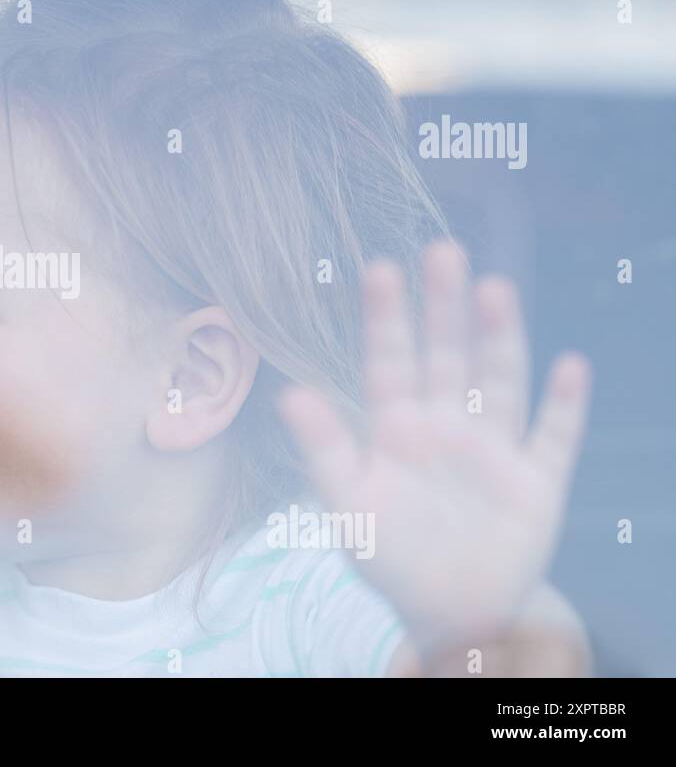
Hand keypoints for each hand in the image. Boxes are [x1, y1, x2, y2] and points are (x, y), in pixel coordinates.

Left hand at [278, 240, 591, 649]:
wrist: (449, 610)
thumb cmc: (390, 551)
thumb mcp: (347, 502)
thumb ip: (324, 447)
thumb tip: (290, 393)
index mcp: (396, 426)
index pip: (389, 361)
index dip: (386, 317)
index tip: (379, 268)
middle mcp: (446, 424)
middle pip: (446, 354)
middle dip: (444, 306)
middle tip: (443, 251)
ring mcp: (493, 448)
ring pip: (497, 381)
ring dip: (499, 338)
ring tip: (495, 289)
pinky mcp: (537, 480)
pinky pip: (553, 437)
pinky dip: (563, 405)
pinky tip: (570, 365)